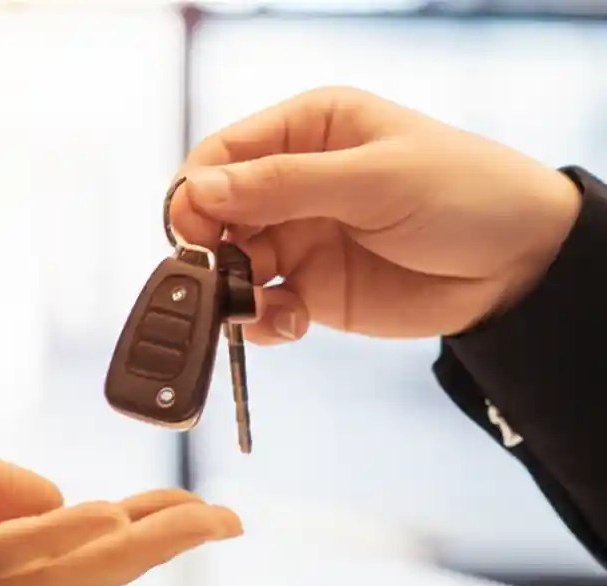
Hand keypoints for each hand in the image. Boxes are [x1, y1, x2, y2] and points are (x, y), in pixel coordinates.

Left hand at [0, 368, 240, 585]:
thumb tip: (57, 495)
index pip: (55, 555)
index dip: (133, 542)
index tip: (197, 514)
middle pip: (65, 580)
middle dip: (150, 554)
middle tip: (222, 522)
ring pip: (39, 577)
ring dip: (121, 550)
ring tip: (185, 520)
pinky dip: (49, 539)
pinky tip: (101, 515)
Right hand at [169, 86, 583, 341]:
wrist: (524, 266)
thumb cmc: (465, 194)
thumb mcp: (374, 179)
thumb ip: (283, 185)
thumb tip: (199, 191)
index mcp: (307, 131)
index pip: (222, 155)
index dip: (197, 192)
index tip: (192, 230)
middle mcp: (292, 183)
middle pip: (215, 214)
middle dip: (208, 249)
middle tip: (217, 278)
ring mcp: (299, 237)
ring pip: (230, 266)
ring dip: (232, 292)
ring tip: (260, 307)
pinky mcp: (310, 289)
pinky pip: (261, 307)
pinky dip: (261, 321)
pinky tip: (290, 323)